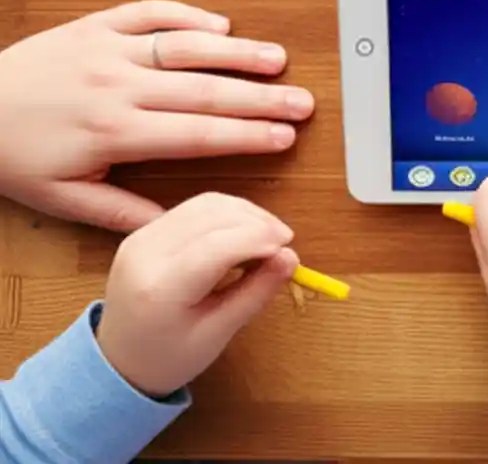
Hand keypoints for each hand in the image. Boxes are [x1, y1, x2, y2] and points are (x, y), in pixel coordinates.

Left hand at [0, 0, 314, 230]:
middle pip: (206, 90)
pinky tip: (221, 26)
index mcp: (115, 132)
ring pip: (186, 48)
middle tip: (302, 102)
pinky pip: (150, 13)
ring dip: (237, 52)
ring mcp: (108, 49)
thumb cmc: (12, 156)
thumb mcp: (63, 199)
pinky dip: (187, 16)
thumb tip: (176, 226)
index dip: (247, 135)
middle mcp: (118, 85)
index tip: (283, 138)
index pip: (199, 134)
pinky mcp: (95, 26)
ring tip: (278, 59)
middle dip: (261, 97)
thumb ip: (124, 213)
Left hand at [95, 192, 297, 397]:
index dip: (259, 239)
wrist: (117, 362)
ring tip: (269, 236)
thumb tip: (291, 258)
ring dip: (244, 213)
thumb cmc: (170, 356)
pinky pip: (193, 208)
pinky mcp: (144, 231)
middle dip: (257, 222)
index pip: (217, 245)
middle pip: (211, 215)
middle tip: (285, 243)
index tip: (289, 248)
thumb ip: (255, 293)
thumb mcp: (218, 334)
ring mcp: (140, 237)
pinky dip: (226, 213)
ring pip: (204, 204)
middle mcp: (145, 253)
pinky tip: (244, 232)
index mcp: (160, 287)